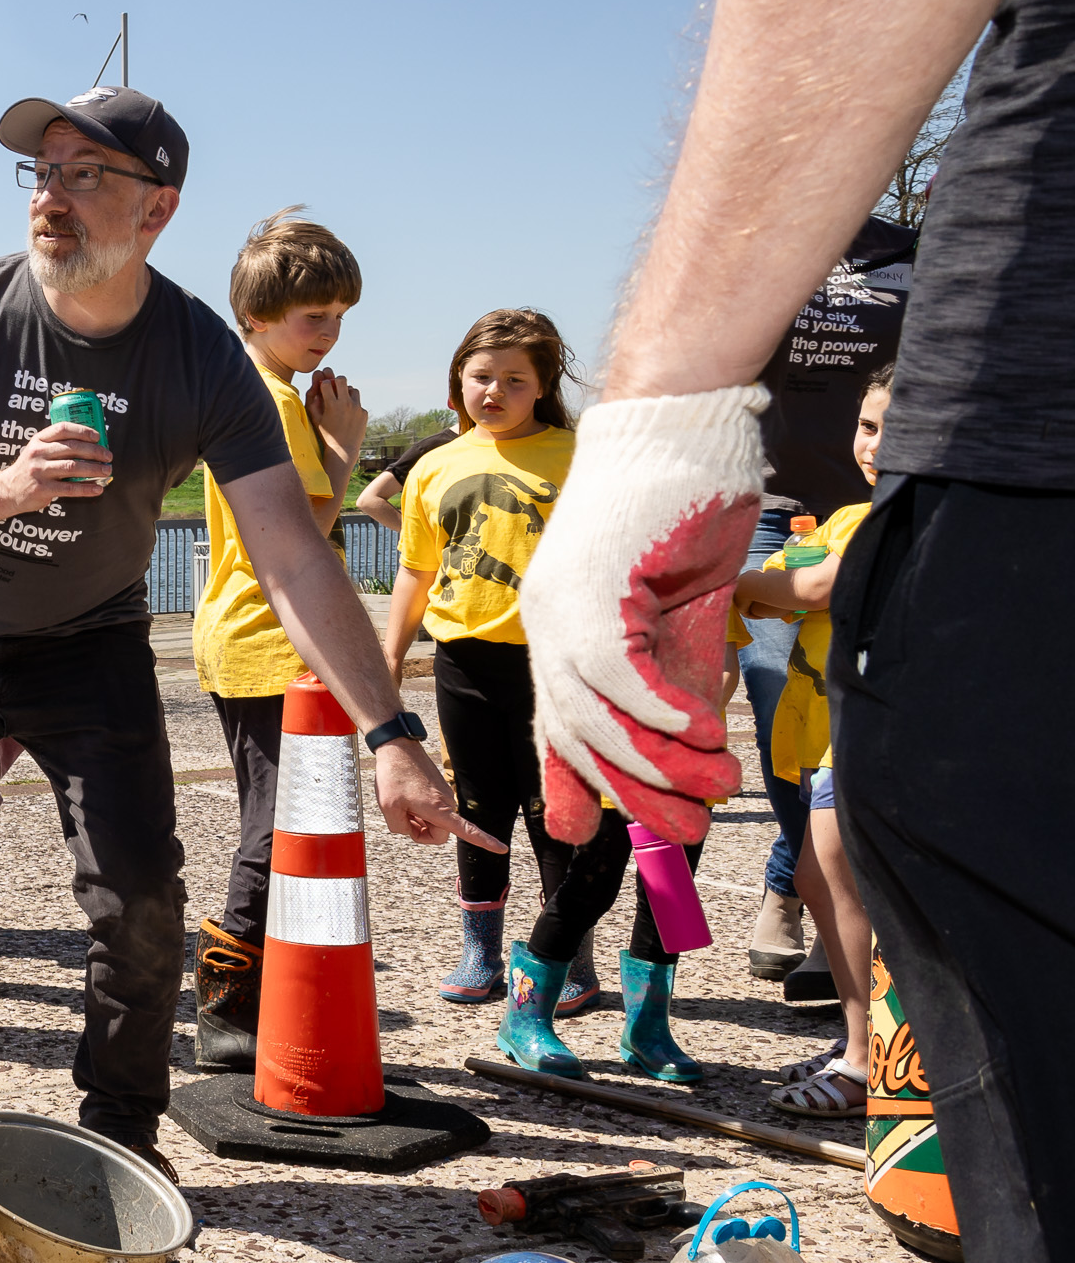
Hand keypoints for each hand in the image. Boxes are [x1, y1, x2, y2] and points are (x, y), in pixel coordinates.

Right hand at [0, 426, 106, 513]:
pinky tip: (98, 489)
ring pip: (73, 467)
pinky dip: (86, 488)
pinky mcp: (42, 489)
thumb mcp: (36, 450)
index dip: (83, 431)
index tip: (97, 436)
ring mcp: (39, 471)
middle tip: (108, 456)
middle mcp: (38, 453)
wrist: (7, 490)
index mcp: (38, 440)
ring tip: (107, 471)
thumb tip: (89, 444)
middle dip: (94, 451)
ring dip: (94, 469)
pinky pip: (69, 489)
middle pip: (72, 448)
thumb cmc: (29, 469)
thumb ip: (55, 445)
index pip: (63, 429)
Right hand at [308, 367, 369, 458]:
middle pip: (342, 380)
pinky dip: (353, 405)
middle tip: (335, 387)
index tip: (324, 388)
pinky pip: (358, 403)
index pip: (326, 383)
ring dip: (347, 392)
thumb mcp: (315, 420)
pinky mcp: (364, 413)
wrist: (343, 449)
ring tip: (342, 401)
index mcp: (331, 405)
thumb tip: (315, 389)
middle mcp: (345, 404)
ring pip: (353, 389)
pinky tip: (348, 415)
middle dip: (336, 381)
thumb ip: (313, 403)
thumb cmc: (326, 435)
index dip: (324, 384)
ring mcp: (357, 408)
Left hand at [373, 741, 504, 851]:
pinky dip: (419, 810)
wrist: (397, 749)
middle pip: (439, 833)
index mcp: (438, 809)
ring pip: (433, 821)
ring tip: (403, 804)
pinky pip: (432, 810)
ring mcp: (444, 796)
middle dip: (421, 832)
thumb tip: (410, 830)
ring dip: (419, 820)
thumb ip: (399, 828)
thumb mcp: (387, 808)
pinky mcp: (439, 791)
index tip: (501, 849)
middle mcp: (446, 803)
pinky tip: (406, 798)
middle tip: (403, 817)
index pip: (467, 830)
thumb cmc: (394, 775)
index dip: (485, 841)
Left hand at [517, 387, 766, 843]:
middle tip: (685, 833)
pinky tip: (705, 732)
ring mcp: (562, 607)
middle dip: (632, 793)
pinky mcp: (593, 590)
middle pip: (574, 734)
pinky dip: (662, 712)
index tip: (584, 838)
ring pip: (595, 714)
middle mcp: (546, 624)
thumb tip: (689, 739)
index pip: (556, 722)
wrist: (675, 425)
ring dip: (660, 762)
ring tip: (717, 784)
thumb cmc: (678, 506)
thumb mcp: (678, 609)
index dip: (571, 784)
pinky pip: (621, 673)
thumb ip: (677, 670)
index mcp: (557, 629)